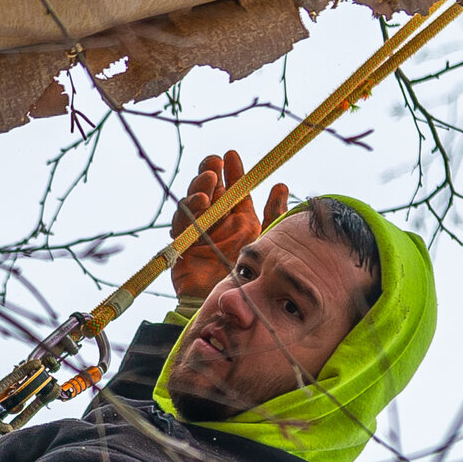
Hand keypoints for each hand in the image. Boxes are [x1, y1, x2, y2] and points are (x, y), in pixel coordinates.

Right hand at [169, 150, 288, 316]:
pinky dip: (188, 210)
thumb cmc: (251, 275)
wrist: (232, 306)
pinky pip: (181, 224)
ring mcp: (199, 233)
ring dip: (200, 188)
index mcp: (239, 218)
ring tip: (211, 180)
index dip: (232, 171)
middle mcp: (218, 222)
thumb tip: (281, 184)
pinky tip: (200, 201)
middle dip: (210, 172)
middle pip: (209, 190)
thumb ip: (274, 214)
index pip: (234, 188)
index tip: (231, 155)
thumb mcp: (266, 239)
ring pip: (193, 202)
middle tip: (216, 163)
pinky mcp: (184, 247)